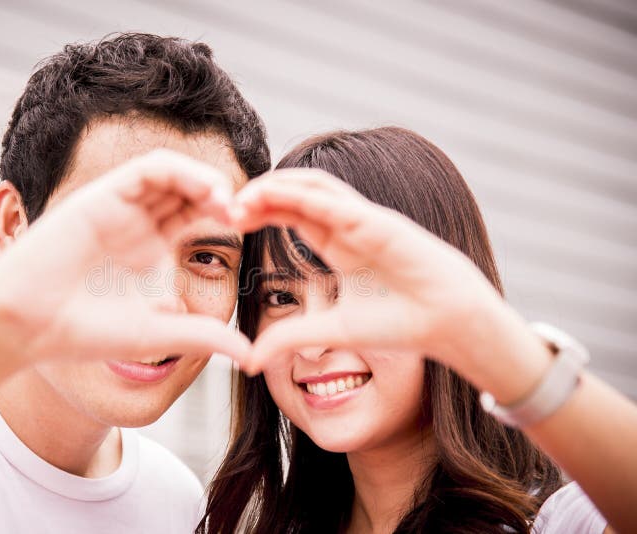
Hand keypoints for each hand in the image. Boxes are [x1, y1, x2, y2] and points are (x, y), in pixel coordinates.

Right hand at [0, 149, 250, 367]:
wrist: (28, 326)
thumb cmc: (83, 333)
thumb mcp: (159, 333)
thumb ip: (203, 337)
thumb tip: (249, 354)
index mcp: (144, 249)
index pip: (192, 217)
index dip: (223, 218)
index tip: (248, 232)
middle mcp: (133, 223)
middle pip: (187, 192)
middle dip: (220, 197)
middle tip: (246, 214)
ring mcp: (117, 208)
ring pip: (172, 174)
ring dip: (206, 181)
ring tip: (229, 202)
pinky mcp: (101, 195)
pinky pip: (150, 168)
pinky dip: (182, 171)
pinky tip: (205, 191)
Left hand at [230, 168, 514, 378]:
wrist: (448, 323)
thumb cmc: (400, 324)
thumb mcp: (331, 330)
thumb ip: (290, 338)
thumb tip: (248, 362)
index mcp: (338, 247)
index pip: (291, 217)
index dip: (259, 215)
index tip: (228, 223)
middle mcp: (348, 227)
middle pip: (295, 197)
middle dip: (259, 197)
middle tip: (224, 206)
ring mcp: (363, 220)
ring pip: (312, 189)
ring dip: (275, 187)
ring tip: (241, 196)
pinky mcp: (377, 222)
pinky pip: (332, 201)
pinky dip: (300, 193)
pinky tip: (272, 194)